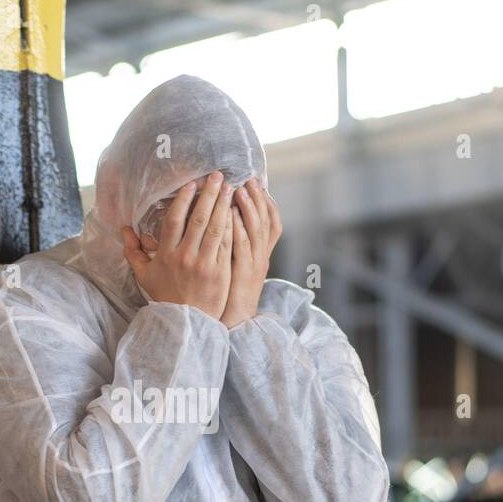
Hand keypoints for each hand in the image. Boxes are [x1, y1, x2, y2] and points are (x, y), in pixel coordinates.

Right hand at [121, 171, 233, 320]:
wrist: (187, 322)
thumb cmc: (166, 297)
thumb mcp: (144, 275)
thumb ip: (133, 251)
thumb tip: (124, 229)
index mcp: (166, 254)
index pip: (175, 220)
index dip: (184, 199)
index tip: (192, 184)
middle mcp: (186, 256)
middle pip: (199, 219)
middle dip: (209, 194)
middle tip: (217, 176)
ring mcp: (205, 264)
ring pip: (217, 228)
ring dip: (224, 205)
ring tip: (230, 189)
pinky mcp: (221, 271)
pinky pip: (228, 243)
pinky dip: (233, 226)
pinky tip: (237, 212)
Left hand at [221, 179, 281, 328]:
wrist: (234, 321)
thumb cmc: (231, 293)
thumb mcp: (239, 267)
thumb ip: (236, 245)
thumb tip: (230, 222)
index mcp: (262, 254)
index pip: (272, 222)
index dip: (267, 203)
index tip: (259, 185)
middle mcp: (262, 256)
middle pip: (265, 221)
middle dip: (258, 199)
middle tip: (250, 180)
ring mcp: (254, 265)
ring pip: (255, 231)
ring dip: (249, 209)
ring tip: (241, 190)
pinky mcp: (242, 273)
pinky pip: (242, 247)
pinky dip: (239, 230)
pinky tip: (233, 215)